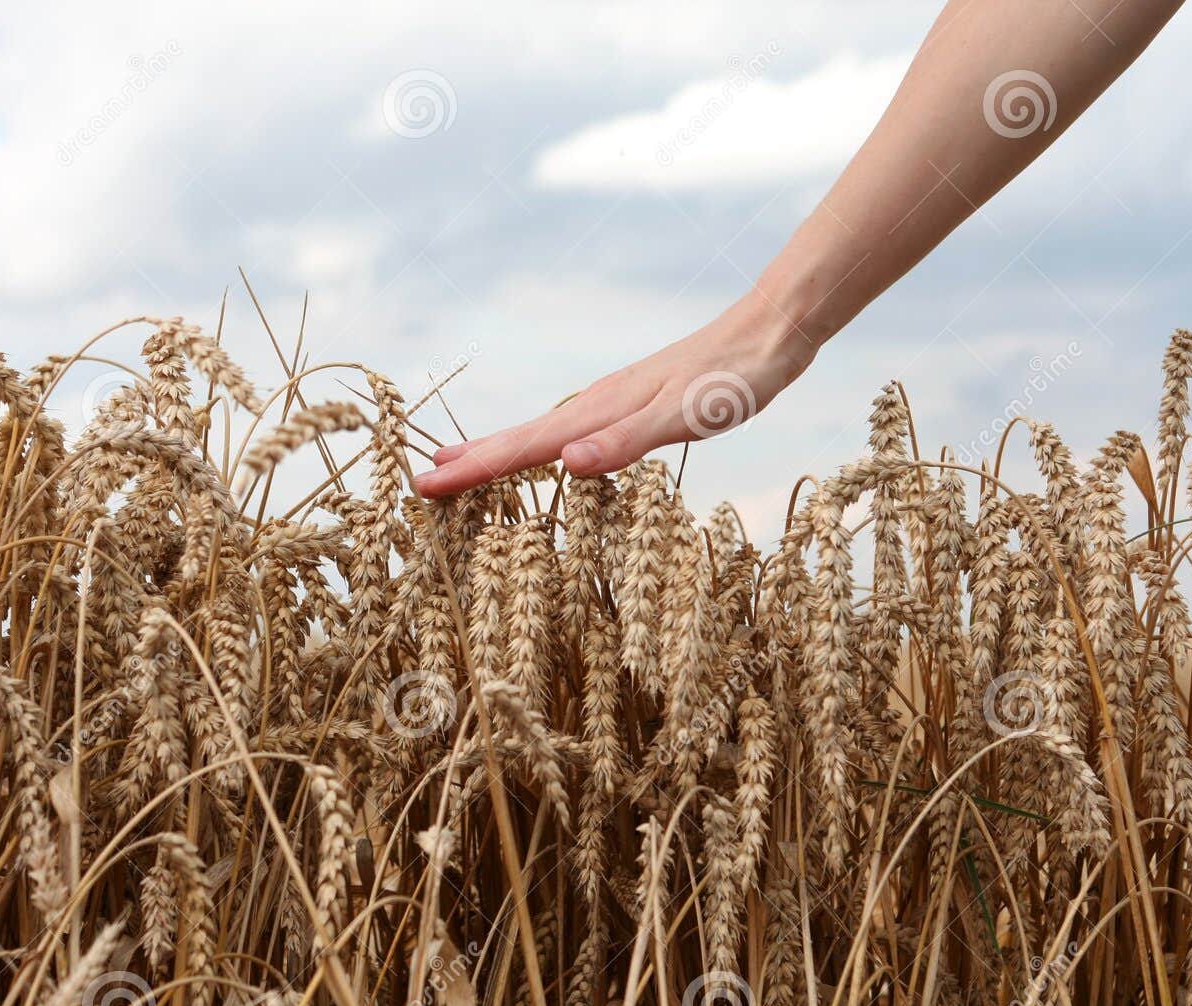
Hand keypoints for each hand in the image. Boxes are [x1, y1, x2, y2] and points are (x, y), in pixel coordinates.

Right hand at [413, 294, 817, 496]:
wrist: (770, 331)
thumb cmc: (735, 378)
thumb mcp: (687, 416)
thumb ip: (627, 442)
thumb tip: (566, 465)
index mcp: (601, 412)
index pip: (524, 448)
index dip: (475, 470)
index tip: (424, 487)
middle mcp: (597, 404)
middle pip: (521, 438)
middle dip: (471, 462)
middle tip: (420, 483)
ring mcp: (612, 402)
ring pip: (539, 432)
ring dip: (496, 451)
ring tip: (457, 463)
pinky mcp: (631, 404)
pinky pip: (567, 431)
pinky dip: (538, 445)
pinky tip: (542, 451)